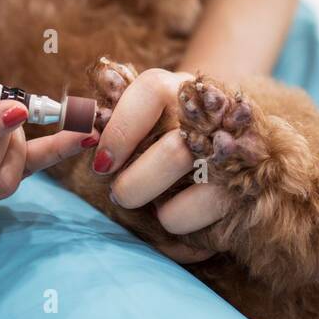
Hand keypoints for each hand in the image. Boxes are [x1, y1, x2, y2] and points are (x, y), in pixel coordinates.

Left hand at [94, 68, 231, 262]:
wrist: (245, 141)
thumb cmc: (177, 127)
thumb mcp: (153, 110)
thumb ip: (116, 114)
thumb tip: (73, 118)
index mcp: (184, 89)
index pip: (152, 93)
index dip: (121, 129)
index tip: (102, 162)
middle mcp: (216, 119)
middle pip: (173, 154)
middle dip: (135, 185)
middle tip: (121, 193)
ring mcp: (236, 161)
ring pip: (182, 204)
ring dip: (162, 212)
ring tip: (160, 202)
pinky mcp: (245, 198)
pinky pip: (200, 230)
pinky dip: (185, 226)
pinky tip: (189, 211)